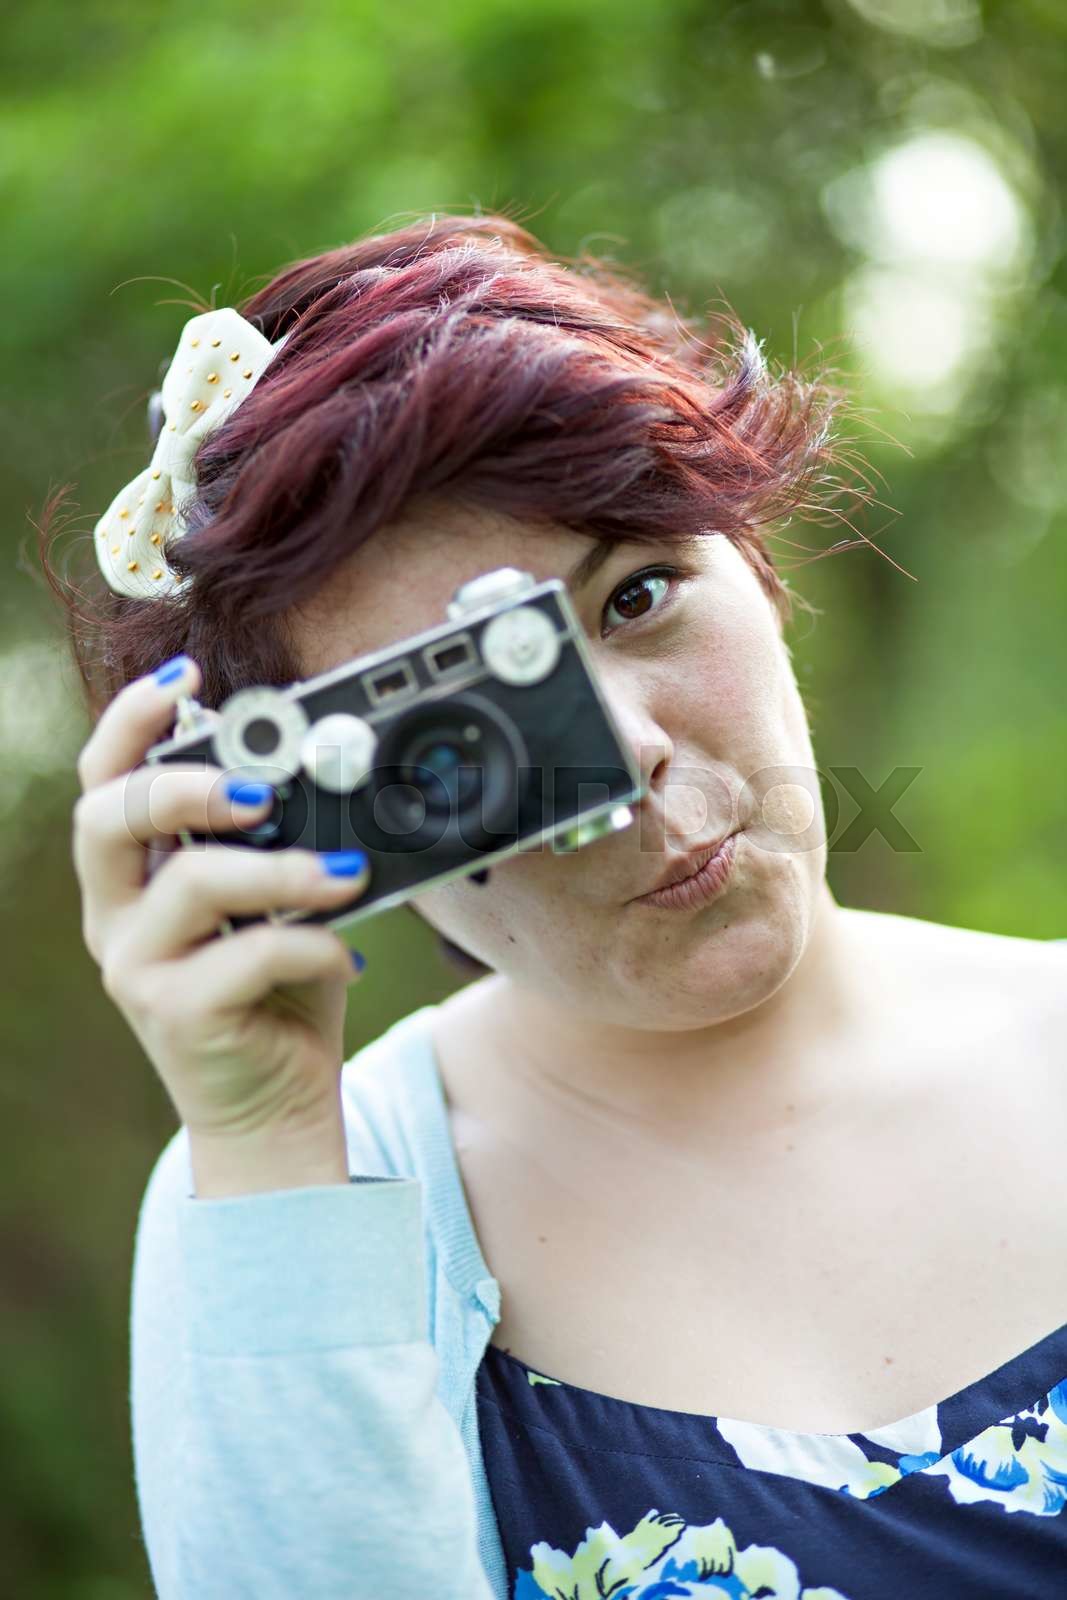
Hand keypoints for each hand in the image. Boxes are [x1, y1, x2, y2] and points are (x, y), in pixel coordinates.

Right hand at [73, 656, 371, 1190]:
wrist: (275, 1110)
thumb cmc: (276, 995)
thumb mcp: (273, 906)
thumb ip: (274, 848)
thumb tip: (323, 777)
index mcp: (133, 876)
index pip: (105, 781)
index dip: (132, 722)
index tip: (187, 679)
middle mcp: (115, 915)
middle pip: (109, 816)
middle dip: (186, 783)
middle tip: (262, 790)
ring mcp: (135, 966)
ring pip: (192, 882)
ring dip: (282, 869)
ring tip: (344, 878)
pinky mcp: (174, 1013)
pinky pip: (248, 954)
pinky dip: (312, 942)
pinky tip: (348, 954)